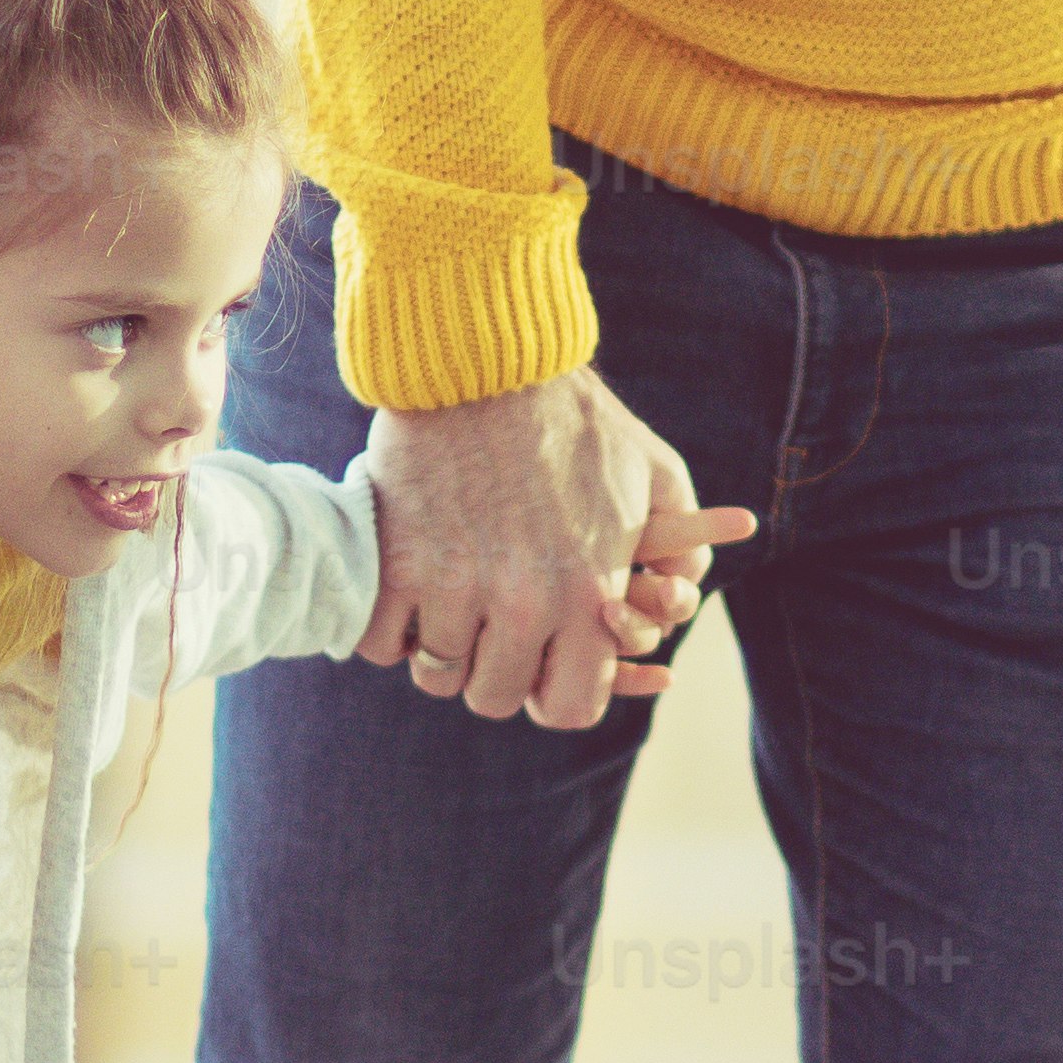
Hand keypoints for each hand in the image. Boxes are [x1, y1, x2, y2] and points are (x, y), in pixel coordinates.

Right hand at [363, 368, 705, 735]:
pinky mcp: (396, 563)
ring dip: (440, 650)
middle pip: (497, 696)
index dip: (555, 695)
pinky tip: (403, 598)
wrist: (486, 357)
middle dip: (494, 672)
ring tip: (445, 610)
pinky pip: (382, 644)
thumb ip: (680, 539)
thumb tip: (680, 587)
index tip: (540, 670)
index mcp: (590, 592)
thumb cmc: (575, 416)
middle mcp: (526, 604)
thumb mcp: (652, 471)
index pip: (571, 706)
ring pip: (438, 675)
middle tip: (488, 633)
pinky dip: (389, 630)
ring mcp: (456, 587)